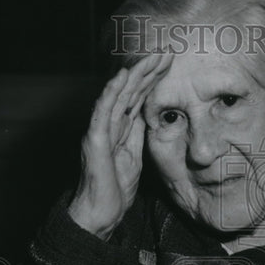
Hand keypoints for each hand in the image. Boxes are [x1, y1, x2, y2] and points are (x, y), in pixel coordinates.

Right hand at [68, 51, 172, 238]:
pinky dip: (111, 93)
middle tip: (166, 52)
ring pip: (117, 96)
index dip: (152, 79)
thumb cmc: (114, 188)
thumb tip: (146, 116)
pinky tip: (121, 77)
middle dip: (148, 71)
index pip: (137, 97)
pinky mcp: (94, 140)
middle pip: (130, 91)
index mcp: (119, 128)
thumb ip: (137, 135)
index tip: (170, 63)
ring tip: (150, 58)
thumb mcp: (134, 157)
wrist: (101, 213)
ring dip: (134, 75)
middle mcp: (108, 124)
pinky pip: (102, 112)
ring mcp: (100, 130)